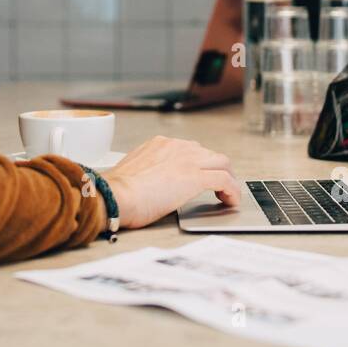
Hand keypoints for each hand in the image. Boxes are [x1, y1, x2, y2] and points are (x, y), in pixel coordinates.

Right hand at [101, 135, 238, 228]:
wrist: (115, 196)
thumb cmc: (118, 191)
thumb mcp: (135, 171)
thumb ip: (149, 171)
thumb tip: (154, 184)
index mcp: (161, 144)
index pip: (190, 149)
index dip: (200, 165)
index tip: (200, 177)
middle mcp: (177, 147)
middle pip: (210, 154)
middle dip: (217, 170)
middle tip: (219, 187)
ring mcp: (188, 160)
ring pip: (222, 163)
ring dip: (229, 179)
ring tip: (228, 195)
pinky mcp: (195, 177)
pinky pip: (225, 180)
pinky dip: (232, 191)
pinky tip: (231, 202)